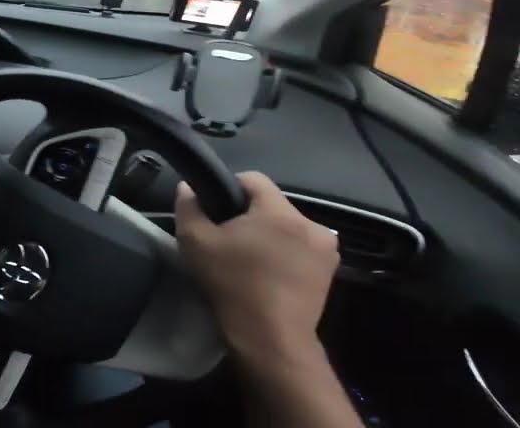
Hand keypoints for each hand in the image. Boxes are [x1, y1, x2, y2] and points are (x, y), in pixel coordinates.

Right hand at [174, 171, 338, 365]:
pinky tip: (272, 276)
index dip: (230, 190)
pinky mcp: (331, 271)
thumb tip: (188, 187)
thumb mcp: (196, 244)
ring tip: (252, 262)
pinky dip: (288, 255)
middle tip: (231, 243)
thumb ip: (189, 208)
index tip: (217, 213)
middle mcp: (310, 223)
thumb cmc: (233, 287)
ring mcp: (326, 248)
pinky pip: (304, 249)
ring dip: (272, 237)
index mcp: (279, 211)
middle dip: (252, 218)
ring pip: (290, 228)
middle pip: (273, 206)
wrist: (270, 339)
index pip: (253, 179)